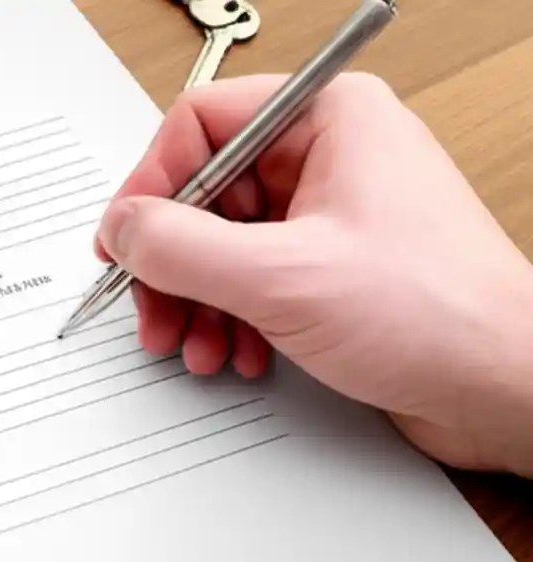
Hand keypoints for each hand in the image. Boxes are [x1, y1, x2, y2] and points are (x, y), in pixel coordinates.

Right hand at [95, 73, 532, 476]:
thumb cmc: (439, 314)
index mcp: (329, 118)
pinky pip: (253, 276)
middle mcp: (330, 155)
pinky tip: (239, 352)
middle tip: (153, 310)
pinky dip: (232, 317)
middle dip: (173, 262)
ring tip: (195, 344)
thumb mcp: (281, 277)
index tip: (126, 238)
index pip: (200, 123)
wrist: (505, 388)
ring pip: (224, 241)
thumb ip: (181, 248)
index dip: (152, 182)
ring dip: (197, 300)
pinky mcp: (332, 264)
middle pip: (206, 190)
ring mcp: (331, 212)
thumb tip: (122, 228)